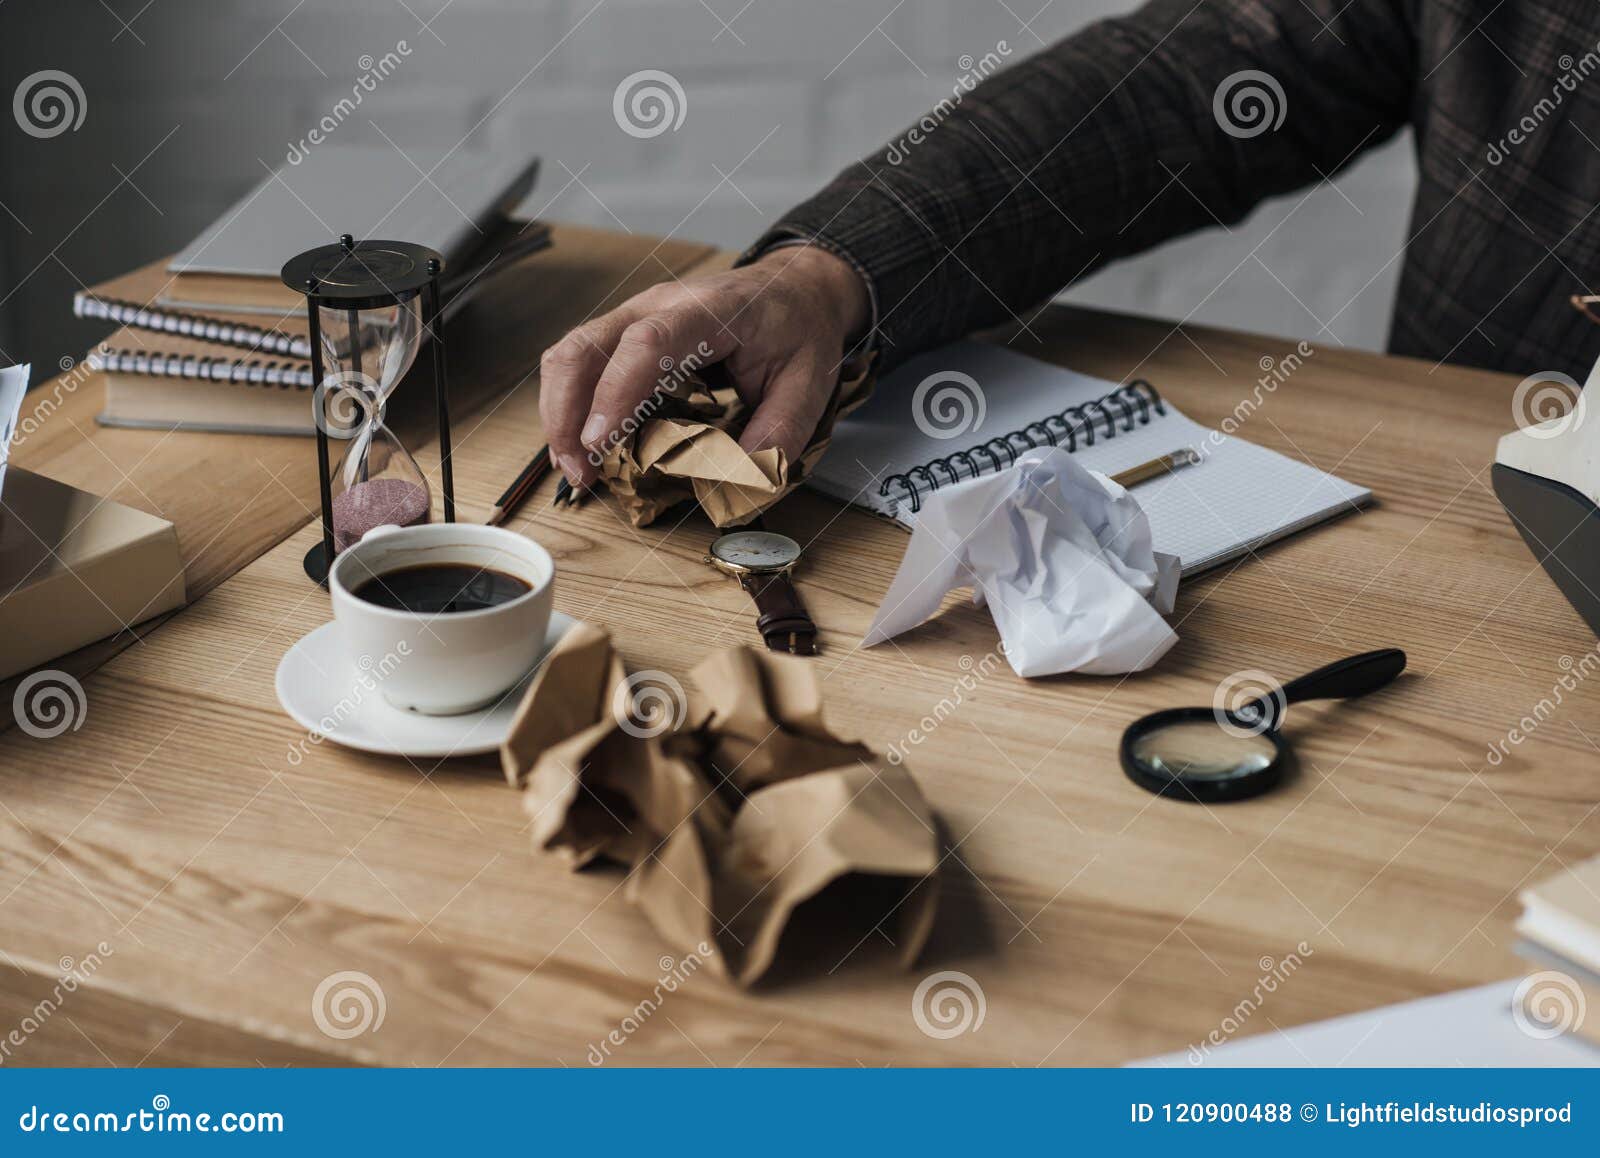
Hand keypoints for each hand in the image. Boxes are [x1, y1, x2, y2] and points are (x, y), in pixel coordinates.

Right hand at [538, 244, 870, 487]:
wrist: (795, 288)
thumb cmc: (798, 329)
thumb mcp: (809, 383)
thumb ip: (781, 431)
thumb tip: (741, 481)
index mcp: (708, 310)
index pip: (647, 343)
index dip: (616, 393)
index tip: (600, 444)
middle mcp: (658, 304)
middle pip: (586, 346)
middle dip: (568, 414)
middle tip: (580, 473)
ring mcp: (635, 313)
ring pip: (571, 353)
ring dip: (561, 413)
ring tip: (577, 468)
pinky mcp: (625, 330)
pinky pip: (581, 362)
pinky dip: (571, 405)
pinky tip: (584, 445)